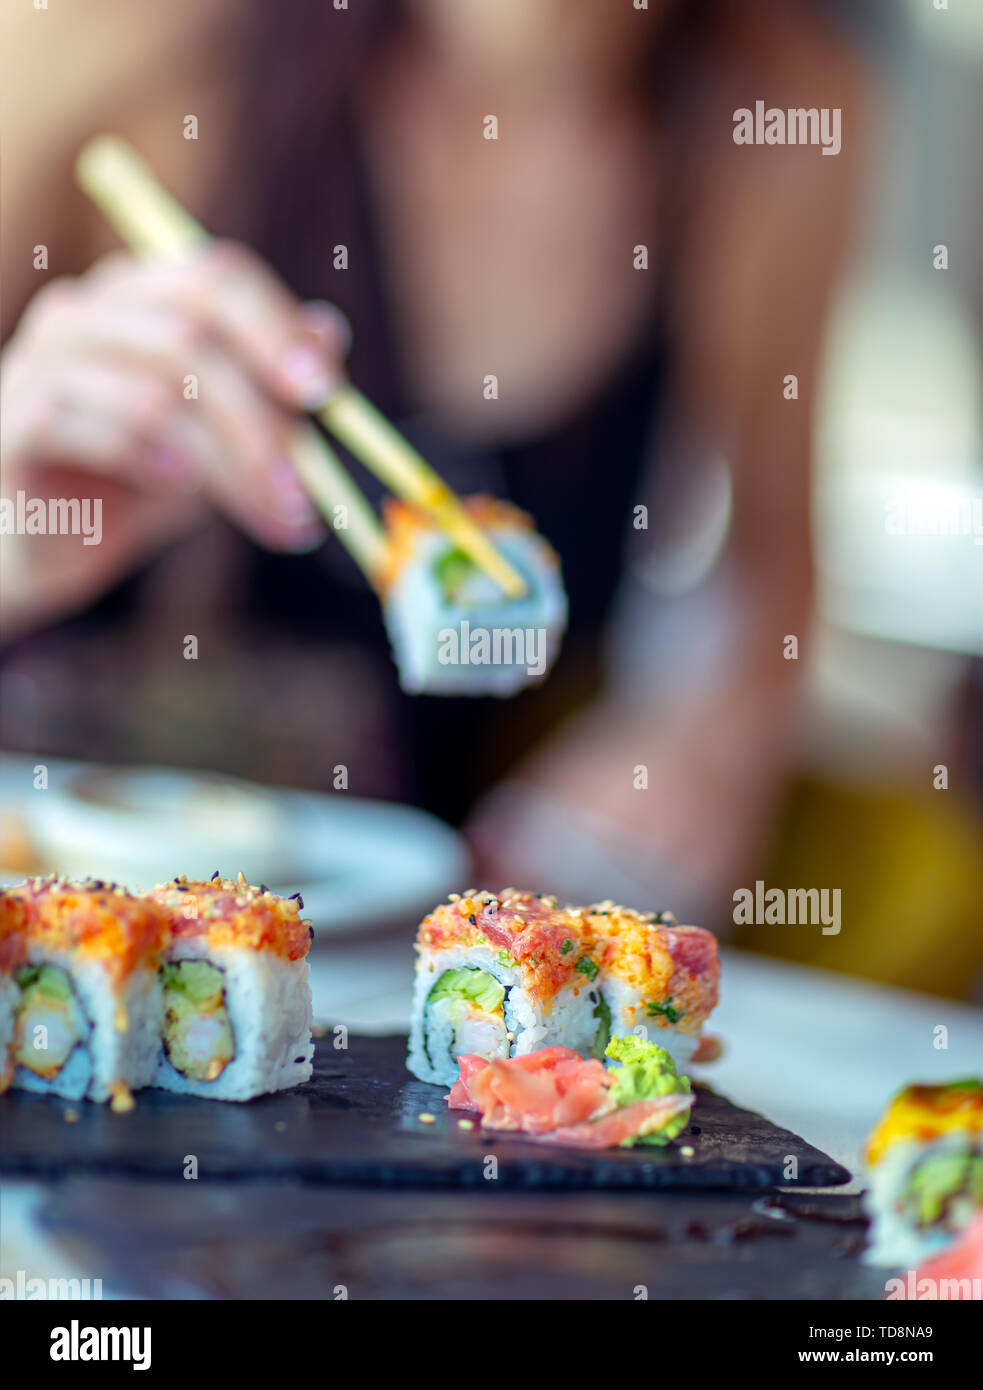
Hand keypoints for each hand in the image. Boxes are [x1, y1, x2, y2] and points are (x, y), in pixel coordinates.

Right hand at [1, 242, 348, 631]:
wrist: (54, 543)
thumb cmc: (145, 477)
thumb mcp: (224, 432)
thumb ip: (269, 385)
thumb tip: (330, 330)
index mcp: (141, 296)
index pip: (215, 277)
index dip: (277, 329)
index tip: (326, 393)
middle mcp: (86, 312)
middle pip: (191, 337)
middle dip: (259, 421)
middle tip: (304, 489)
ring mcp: (40, 362)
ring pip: (152, 395)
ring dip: (225, 465)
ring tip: (264, 516)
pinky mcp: (11, 423)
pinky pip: (88, 430)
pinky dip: (145, 461)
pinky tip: (174, 488)